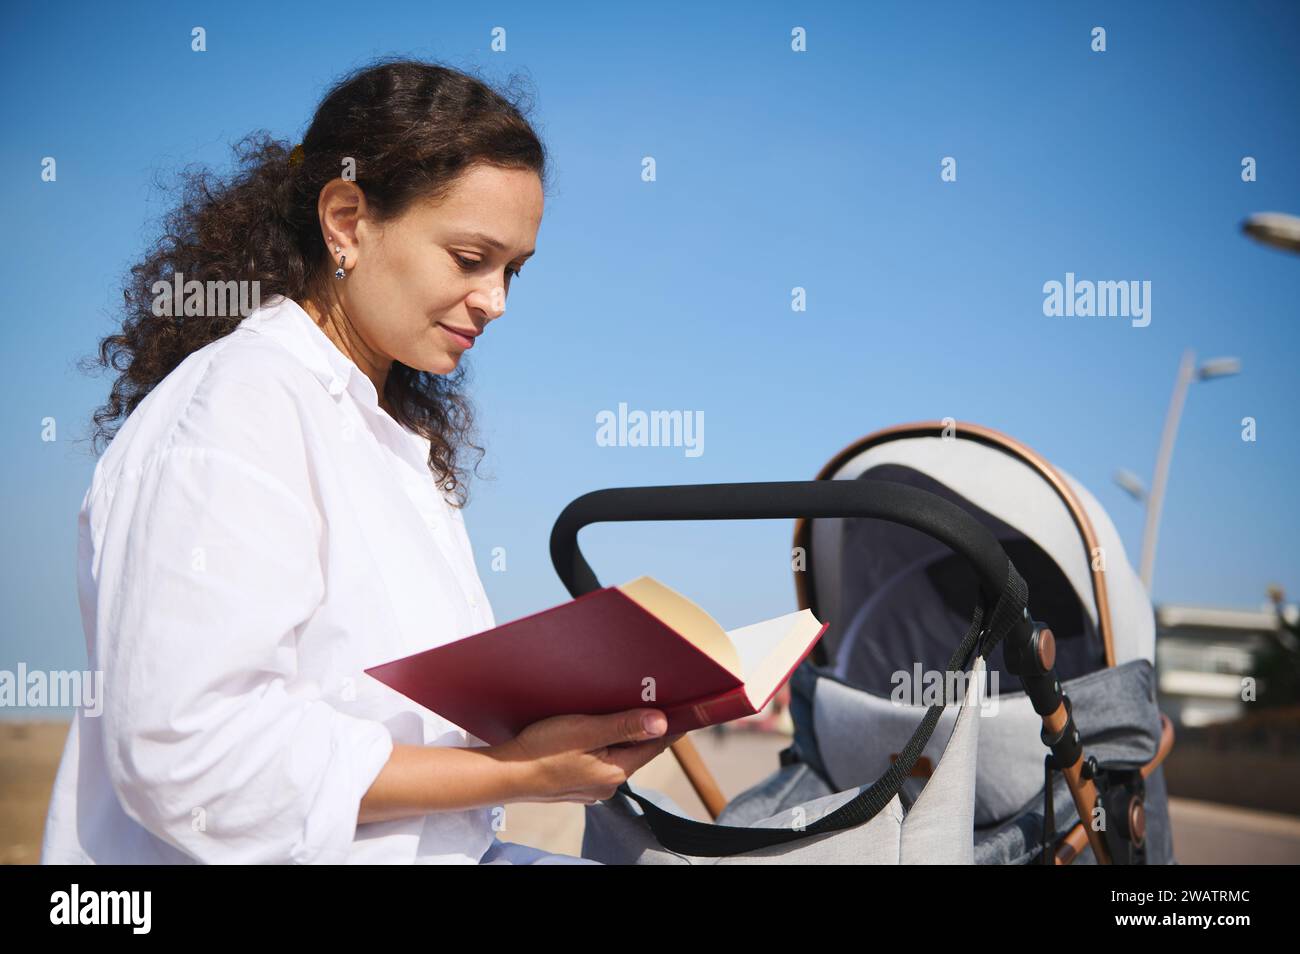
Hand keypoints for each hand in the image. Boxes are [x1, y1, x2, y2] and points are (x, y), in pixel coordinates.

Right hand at [495, 708, 684, 804]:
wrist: (504, 775)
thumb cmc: (541, 751)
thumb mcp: (585, 731)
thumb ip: (624, 726)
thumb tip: (662, 722)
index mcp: (615, 771)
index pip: (654, 746)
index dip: (669, 725)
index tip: (682, 707)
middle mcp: (607, 784)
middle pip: (636, 749)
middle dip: (642, 726)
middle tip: (648, 698)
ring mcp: (591, 786)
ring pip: (615, 754)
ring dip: (619, 733)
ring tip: (617, 709)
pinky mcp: (575, 783)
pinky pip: (598, 759)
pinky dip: (600, 743)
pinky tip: (590, 729)